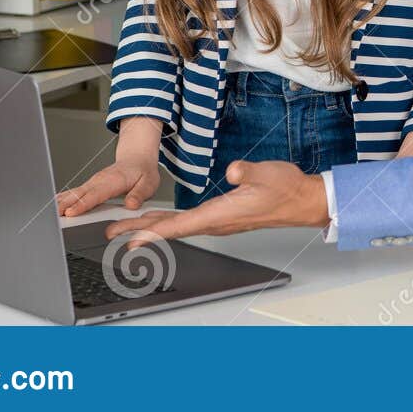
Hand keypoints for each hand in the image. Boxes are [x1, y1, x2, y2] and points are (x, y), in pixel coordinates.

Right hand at [57, 116, 161, 216]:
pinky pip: (74, 192)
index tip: (71, 212)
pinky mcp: (90, 185)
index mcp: (114, 180)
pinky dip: (63, 198)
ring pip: (74, 193)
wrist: (137, 159)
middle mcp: (100, 180)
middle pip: (80, 194)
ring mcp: (93, 182)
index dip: (82, 204)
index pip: (96, 194)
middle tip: (54, 217)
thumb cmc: (142, 171)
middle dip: (66, 205)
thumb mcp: (149, 183)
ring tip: (49, 214)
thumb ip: (140, 194)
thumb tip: (131, 204)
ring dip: (61, 203)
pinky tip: (54, 205)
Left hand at [104, 160, 328, 248]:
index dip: (154, 233)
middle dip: (139, 230)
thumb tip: (233, 171)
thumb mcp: (266, 173)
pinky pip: (187, 223)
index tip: (130, 240)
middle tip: (111, 232)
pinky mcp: (221, 217)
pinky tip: (159, 220)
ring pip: (177, 226)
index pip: (180, 226)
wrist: (301, 201)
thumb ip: (247, 172)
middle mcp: (215, 222)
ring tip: (125, 227)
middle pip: (170, 229)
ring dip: (150, 226)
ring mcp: (218, 221)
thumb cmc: (285, 188)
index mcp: (221, 214)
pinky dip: (167, 222)